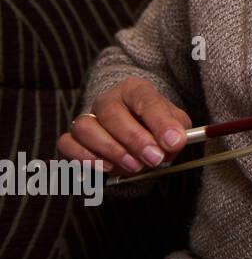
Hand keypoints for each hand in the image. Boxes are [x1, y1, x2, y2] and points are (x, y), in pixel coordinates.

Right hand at [56, 77, 191, 174]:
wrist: (136, 135)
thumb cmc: (157, 128)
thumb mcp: (175, 124)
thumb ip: (177, 130)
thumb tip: (174, 141)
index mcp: (135, 90)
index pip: (145, 98)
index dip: (159, 121)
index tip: (173, 142)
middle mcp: (107, 100)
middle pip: (111, 113)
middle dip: (134, 139)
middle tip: (153, 159)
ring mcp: (87, 118)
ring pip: (85, 127)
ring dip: (110, 150)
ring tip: (133, 166)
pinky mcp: (72, 138)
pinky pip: (67, 144)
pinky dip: (85, 158)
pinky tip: (107, 168)